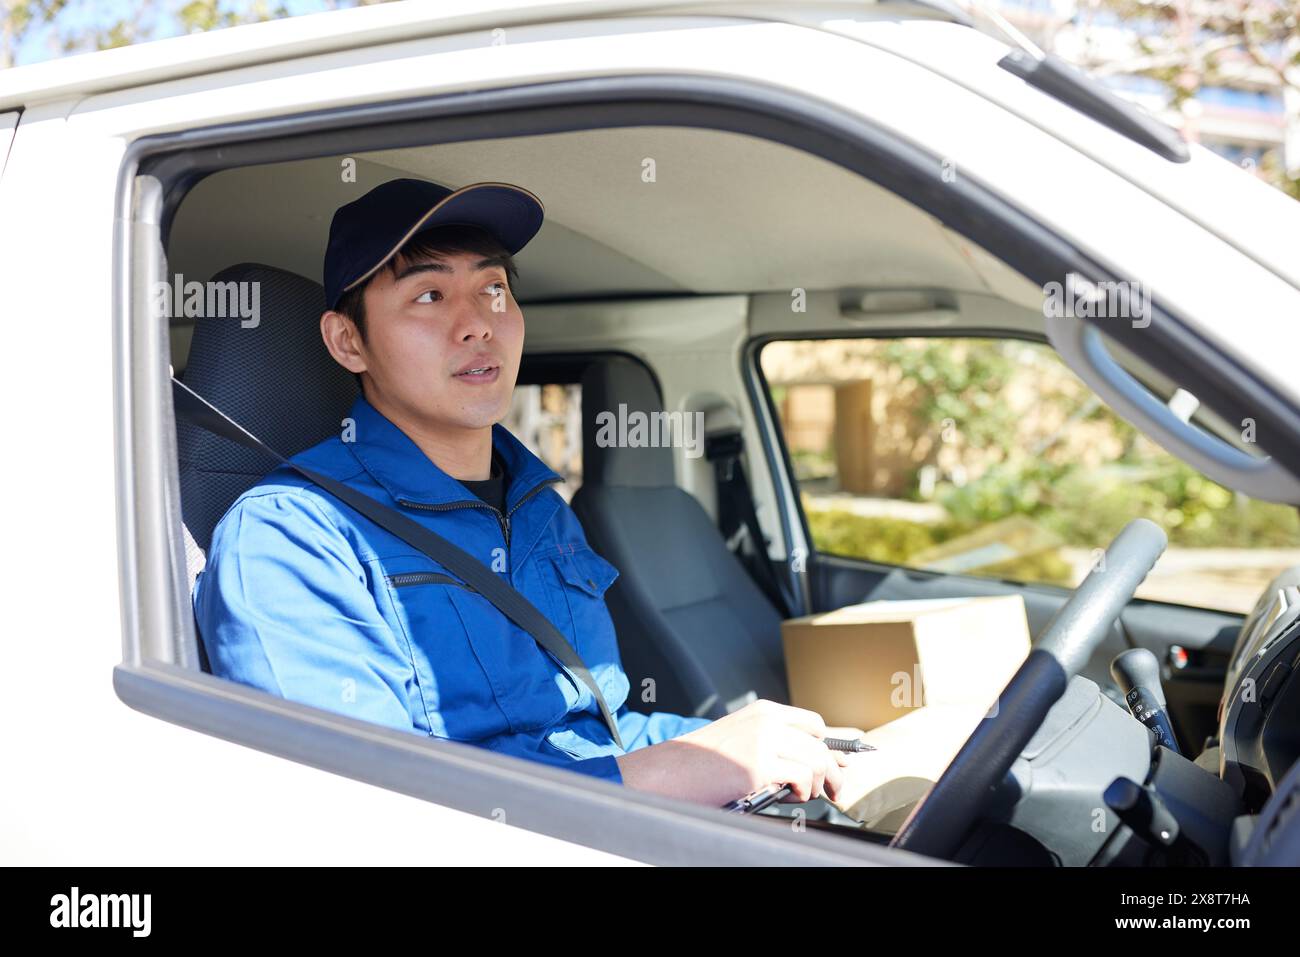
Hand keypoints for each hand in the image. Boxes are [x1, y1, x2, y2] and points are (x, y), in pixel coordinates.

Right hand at [614, 699, 844, 806]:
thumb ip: (776, 745)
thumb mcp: (743, 742)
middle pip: (822, 743)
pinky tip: (786, 796)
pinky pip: (802, 778)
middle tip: (832, 789)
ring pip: (817, 760)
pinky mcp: (758, 765)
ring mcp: (764, 740)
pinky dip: (801, 792)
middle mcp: (767, 720)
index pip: (814, 723)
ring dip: (816, 784)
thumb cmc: (702, 763)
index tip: (840, 764)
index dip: (830, 746)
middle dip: (833, 769)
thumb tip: (821, 762)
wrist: (668, 772)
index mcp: (764, 711)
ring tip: (799, 794)